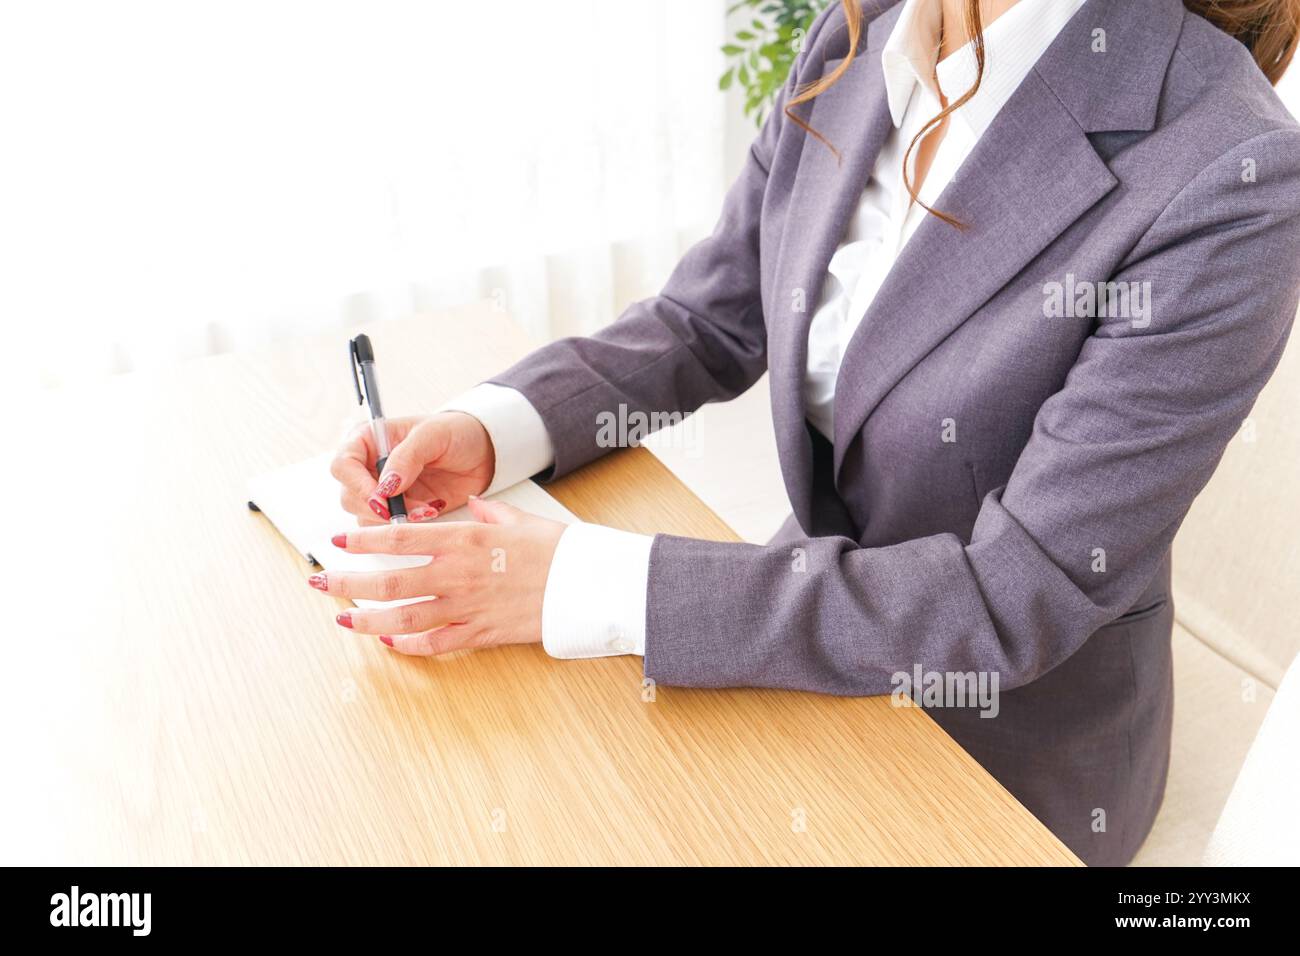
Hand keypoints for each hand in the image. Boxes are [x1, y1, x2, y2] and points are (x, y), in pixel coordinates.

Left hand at [307, 496, 565, 655]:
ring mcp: (467, 607)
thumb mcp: (521, 519)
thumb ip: (489, 513)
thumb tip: (473, 506)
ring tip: (341, 618)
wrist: (587, 586)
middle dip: (348, 582)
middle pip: (389, 581)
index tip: (337, 540)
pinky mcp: (480, 634)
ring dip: (367, 620)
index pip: (399, 538)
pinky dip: (408, 645)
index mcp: (465, 539)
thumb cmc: (559, 550)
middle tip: (320, 582)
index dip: (363, 539)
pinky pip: (435, 644)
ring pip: (404, 618)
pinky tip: (388, 642)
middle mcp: (458, 574)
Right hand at [330, 412, 494, 523]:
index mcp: (367, 440)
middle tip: (410, 509)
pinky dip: (407, 525)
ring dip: (394, 519)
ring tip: (427, 508)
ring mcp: (381, 491)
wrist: (482, 454)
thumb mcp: (433, 435)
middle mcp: (368, 467)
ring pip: (365, 517)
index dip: (357, 485)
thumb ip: (407, 456)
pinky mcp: (397, 510)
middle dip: (379, 508)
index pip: (343, 465)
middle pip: (350, 497)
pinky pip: (387, 528)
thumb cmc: (456, 433)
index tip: (381, 499)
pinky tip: (429, 510)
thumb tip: (386, 485)